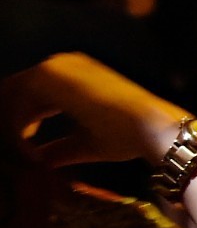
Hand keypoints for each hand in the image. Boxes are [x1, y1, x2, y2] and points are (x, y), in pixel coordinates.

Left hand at [2, 54, 185, 166]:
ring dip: (11, 128)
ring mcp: (56, 67)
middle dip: (9, 124)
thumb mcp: (84, 144)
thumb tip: (39, 161)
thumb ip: (58, 148)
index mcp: (71, 78)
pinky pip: (16, 100)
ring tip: (24, 155)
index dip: (18, 124)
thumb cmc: (127, 137)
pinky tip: (30, 149)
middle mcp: (62, 66)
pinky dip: (16, 126)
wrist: (151, 129)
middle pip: (13, 91)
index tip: (27, 152)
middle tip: (17, 154)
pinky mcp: (51, 75)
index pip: (27, 95)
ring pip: (11, 95)